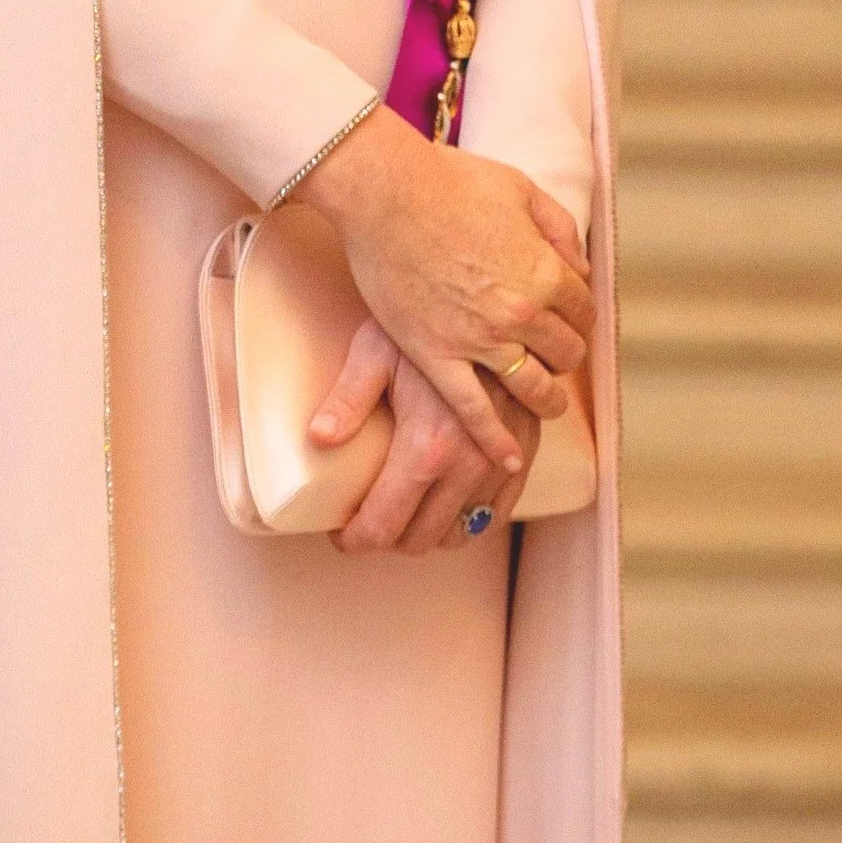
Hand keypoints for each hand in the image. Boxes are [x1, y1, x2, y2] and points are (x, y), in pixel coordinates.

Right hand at [299, 106, 592, 454]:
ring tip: (545, 403)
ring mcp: (479, 340)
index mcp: (544, 271)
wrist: (384, 191)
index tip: (565, 317)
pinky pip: (475, 411)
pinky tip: (509, 457)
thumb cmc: (448, 181)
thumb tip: (579, 266)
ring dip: (546, 400)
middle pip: (565, 354)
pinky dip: (496, 439)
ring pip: (532, 389)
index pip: (583, 310)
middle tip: (552, 354)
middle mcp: (520, 313)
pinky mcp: (436, 356)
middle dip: (564, 355)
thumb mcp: (520, 188)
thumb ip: (559, 228)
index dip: (576, 314)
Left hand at [310, 318, 540, 552]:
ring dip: (427, 533)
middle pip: (420, 539)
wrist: (496, 303)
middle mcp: (468, 467)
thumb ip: (347, 398)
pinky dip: (466, 520)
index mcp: (427, 447)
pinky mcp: (524, 456)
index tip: (341, 534)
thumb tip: (317, 439)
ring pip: (459, 533)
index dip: (356, 540)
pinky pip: (495, 514)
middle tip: (365, 520)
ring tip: (402, 511)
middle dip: (387, 538)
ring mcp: (500, 466)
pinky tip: (443, 503)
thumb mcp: (377, 349)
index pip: (385, 524)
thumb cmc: (429, 321)